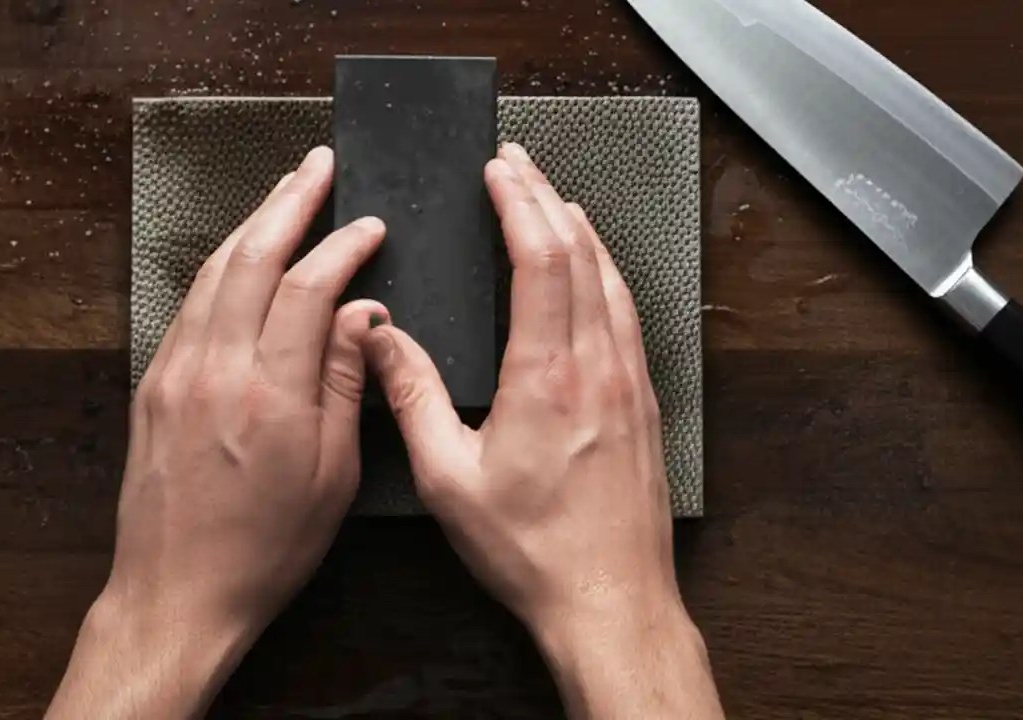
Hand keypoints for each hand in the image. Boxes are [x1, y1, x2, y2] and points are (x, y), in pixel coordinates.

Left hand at [48, 147, 386, 718]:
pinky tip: (238, 258)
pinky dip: (220, 268)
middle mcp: (214, 368)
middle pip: (251, 258)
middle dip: (288, 203)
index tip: (370, 227)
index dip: (342, 247)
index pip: (307, 287)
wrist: (177, 593)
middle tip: (317, 165)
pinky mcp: (153, 386)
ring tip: (282, 194)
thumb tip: (362, 313)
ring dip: (249, 225)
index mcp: (268, 392)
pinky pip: (189, 305)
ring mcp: (174, 372)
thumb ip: (344, 383)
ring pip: (212, 273)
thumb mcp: (332, 475)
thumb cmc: (265, 549)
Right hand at [363, 143, 721, 718]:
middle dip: (547, 197)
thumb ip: (412, 398)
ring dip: (580, 231)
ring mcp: (629, 383)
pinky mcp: (643, 404)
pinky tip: (594, 274)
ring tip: (554, 200)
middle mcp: (598, 366)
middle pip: (580, 254)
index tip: (499, 171)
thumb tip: (379, 339)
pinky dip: (605, 274)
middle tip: (520, 164)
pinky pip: (626, 314)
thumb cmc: (533, 550)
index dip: (519, 204)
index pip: (541, 259)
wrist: (611, 601)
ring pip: (610, 279)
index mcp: (548, 376)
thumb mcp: (449, 479)